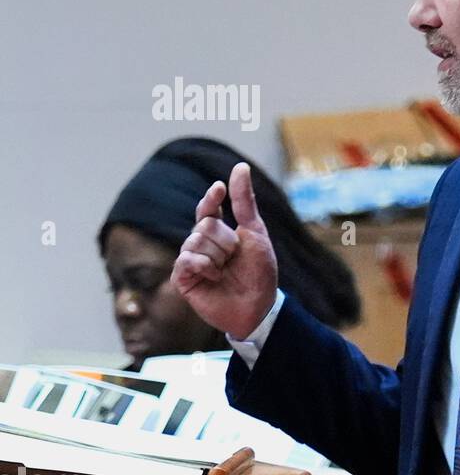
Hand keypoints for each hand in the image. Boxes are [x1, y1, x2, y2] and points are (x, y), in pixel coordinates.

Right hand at [171, 162, 278, 339]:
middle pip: (204, 224)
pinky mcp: (183, 279)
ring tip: (226, 271)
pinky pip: (186, 260)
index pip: (208, 208)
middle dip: (225, 240)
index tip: (219, 190)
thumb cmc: (260, 272)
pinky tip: (214, 276)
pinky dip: (204, 265)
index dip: (212, 197)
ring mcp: (191, 261)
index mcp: (219, 232)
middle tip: (235, 258)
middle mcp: (201, 244)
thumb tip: (240, 167)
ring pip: (195, 240)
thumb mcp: (255, 233)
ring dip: (217, 256)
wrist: (258, 307)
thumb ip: (244, 202)